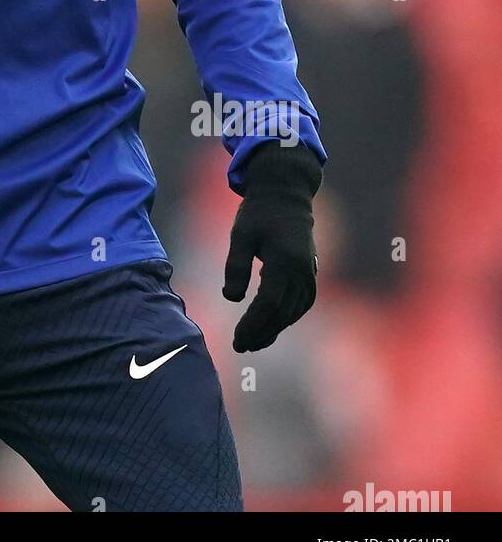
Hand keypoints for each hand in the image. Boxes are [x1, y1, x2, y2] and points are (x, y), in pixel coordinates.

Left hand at [222, 141, 322, 352]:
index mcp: (284, 261)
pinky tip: (271, 326)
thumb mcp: (240, 234)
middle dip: (261, 333)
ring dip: (273, 329)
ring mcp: (309, 273)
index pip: (269, 303)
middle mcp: (302, 271)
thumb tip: (231, 299)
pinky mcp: (310, 274)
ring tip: (251, 342)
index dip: (253, 324)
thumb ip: (236, 266)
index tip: (237, 338)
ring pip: (293, 312)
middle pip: (282, 313)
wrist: (286, 195)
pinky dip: (286, 318)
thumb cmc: (259, 212)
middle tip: (239, 346)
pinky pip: (301, 304)